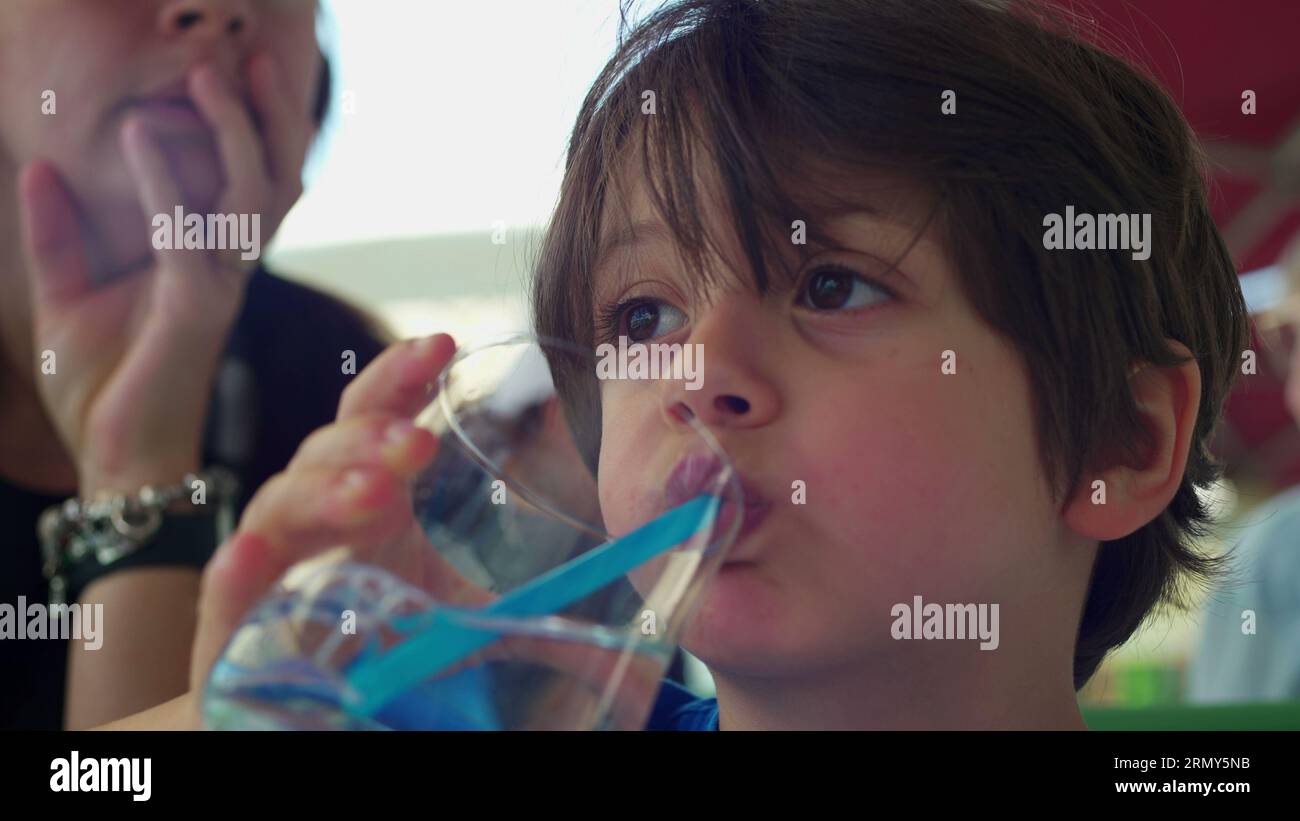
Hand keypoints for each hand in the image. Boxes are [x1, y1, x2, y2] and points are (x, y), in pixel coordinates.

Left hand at [17, 54, 312, 495]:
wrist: (116, 461)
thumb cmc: (102, 386)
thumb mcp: (65, 297)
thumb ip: (59, 234)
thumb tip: (38, 167)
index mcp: (207, 263)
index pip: (248, 182)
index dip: (253, 126)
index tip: (238, 67)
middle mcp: (226, 269)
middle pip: (272, 179)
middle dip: (270, 117)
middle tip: (258, 56)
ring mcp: (217, 287)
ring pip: (248, 197)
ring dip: (232, 132)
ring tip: (210, 75)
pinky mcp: (195, 309)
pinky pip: (187, 232)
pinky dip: (164, 179)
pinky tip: (141, 135)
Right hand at [188, 336, 665, 729]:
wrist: (317, 732)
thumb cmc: (388, 664)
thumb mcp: (471, 630)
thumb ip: (541, 622)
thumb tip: (641, 638)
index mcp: (375, 511)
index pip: (376, 420)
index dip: (399, 377)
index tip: (442, 348)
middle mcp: (319, 529)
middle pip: (326, 449)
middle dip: (369, 434)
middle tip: (416, 443)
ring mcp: (273, 575)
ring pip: (279, 504)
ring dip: (324, 487)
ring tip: (376, 490)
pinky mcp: (233, 636)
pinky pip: (227, 593)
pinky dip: (239, 567)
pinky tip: (258, 549)